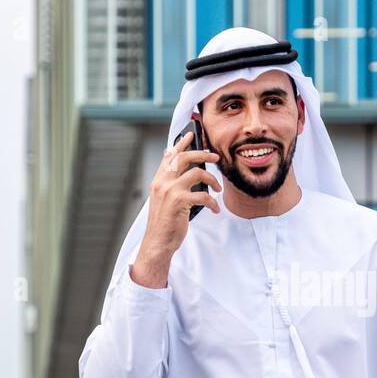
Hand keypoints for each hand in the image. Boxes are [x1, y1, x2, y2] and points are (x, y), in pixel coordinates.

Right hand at [132, 128, 221, 286]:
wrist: (158, 242)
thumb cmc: (164, 223)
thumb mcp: (164, 200)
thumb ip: (170, 185)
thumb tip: (181, 173)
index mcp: (158, 181)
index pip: (169, 156)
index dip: (181, 144)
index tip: (191, 135)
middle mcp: (162, 183)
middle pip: (184, 158)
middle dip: (202, 154)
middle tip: (215, 157)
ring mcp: (170, 191)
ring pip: (197, 173)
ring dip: (212, 180)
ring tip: (218, 188)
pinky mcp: (179, 202)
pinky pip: (203, 196)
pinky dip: (213, 202)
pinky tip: (215, 209)